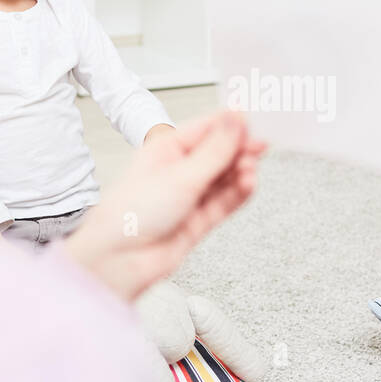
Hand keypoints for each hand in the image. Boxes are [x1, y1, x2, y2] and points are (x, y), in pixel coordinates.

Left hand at [63, 110, 265, 300]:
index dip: (229, 123)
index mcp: (165, 150)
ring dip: (240, 172)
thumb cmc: (131, 215)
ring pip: (224, 178)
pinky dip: (238, 193)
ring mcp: (189, 196)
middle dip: (239, 149)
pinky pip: (225, 201)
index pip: (204, 129)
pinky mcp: (198, 220)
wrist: (120, 261)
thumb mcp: (180, 176)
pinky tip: (248, 185)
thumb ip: (214, 150)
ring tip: (249, 171)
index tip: (252, 120)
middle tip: (260, 147)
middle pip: (218, 153)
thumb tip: (235, 120)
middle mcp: (178, 171)